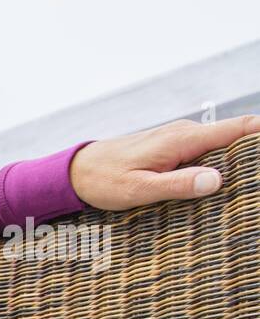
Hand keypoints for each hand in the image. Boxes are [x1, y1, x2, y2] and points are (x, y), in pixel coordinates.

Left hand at [69, 114, 259, 209]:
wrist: (75, 171)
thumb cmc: (103, 181)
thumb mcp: (139, 190)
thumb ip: (178, 185)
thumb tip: (217, 180)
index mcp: (182, 139)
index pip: (240, 128)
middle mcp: (185, 134)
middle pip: (236, 138)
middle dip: (250, 158)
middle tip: (252, 188)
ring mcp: (179, 140)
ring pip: (221, 147)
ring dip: (233, 164)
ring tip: (240, 189)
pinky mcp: (172, 149)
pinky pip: (204, 153)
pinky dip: (214, 166)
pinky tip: (214, 187)